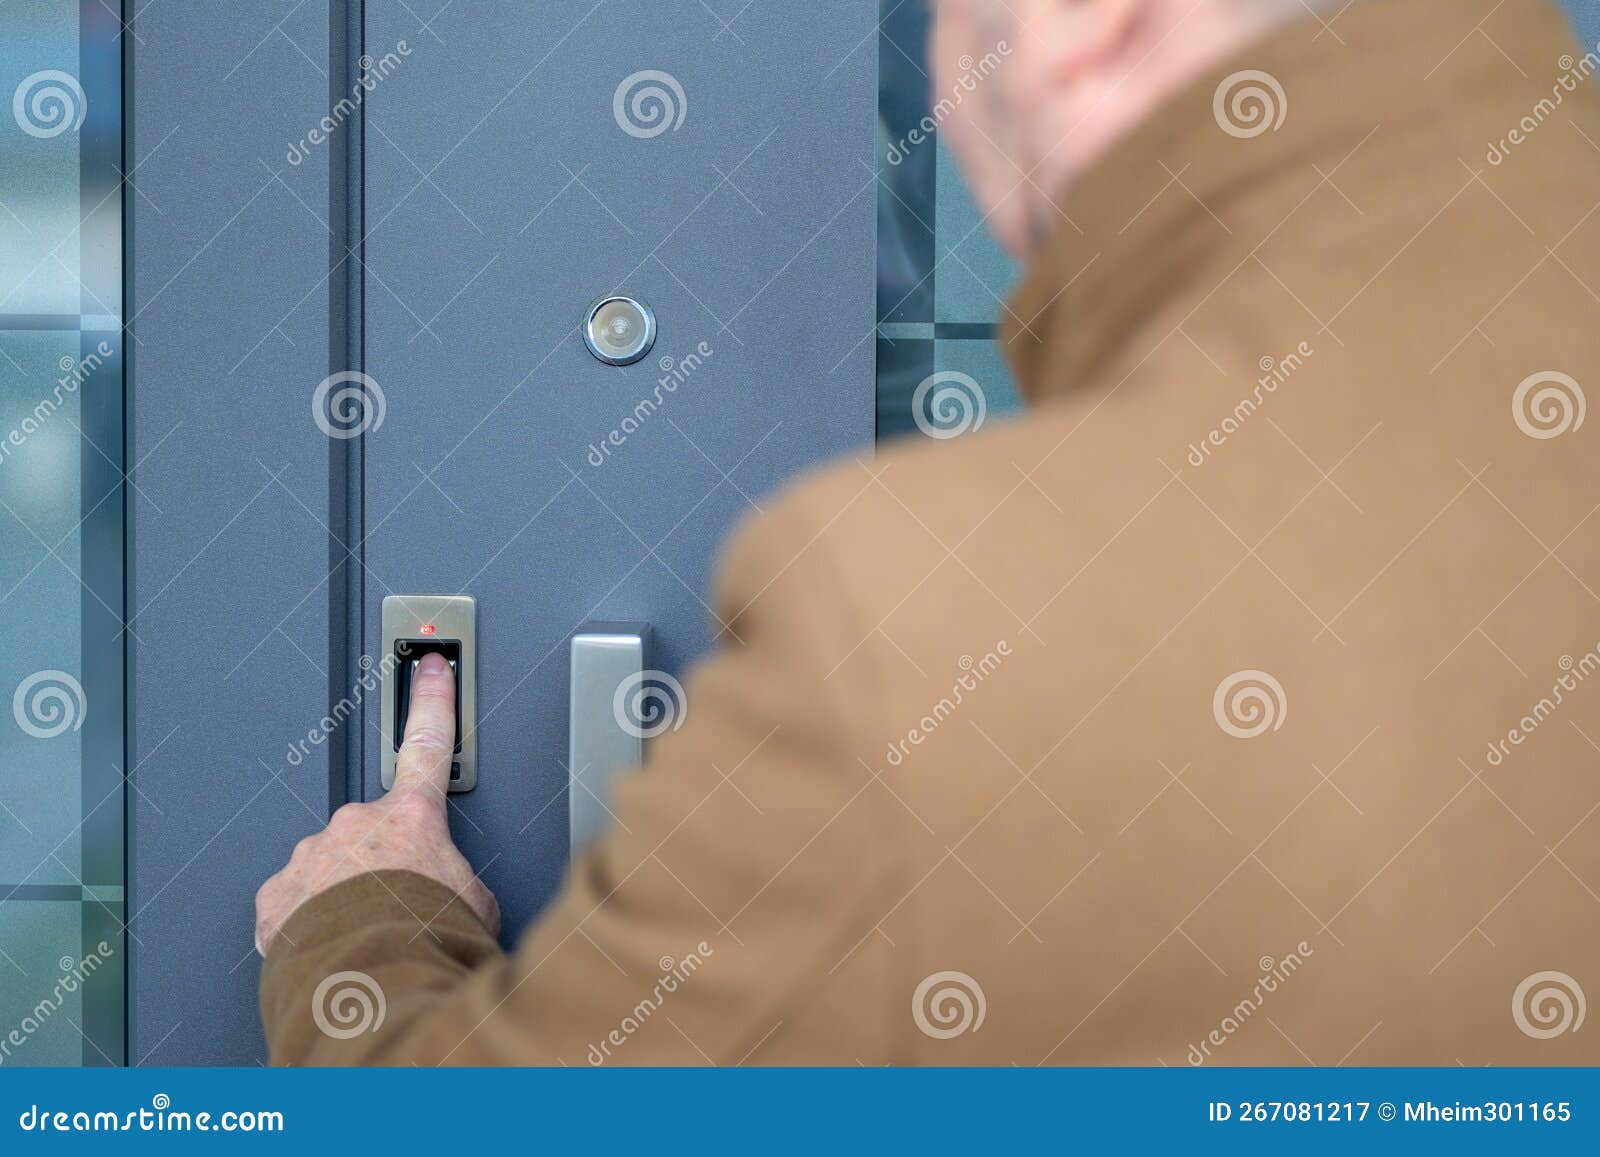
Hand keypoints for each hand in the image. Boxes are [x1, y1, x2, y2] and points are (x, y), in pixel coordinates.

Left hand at [254, 652, 500, 955]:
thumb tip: (458, 890)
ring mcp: (310, 859)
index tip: (430, 667)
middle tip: (398, 909)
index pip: (429, 743)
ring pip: (326, 869)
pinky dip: (307, 925)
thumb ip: (460, 876)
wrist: (372, 987)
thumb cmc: (428, 942)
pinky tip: (330, 949)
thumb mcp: (479, 901)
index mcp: (412, 818)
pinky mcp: (274, 899)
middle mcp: (355, 827)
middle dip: (381, 866)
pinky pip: (291, 905)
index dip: (433, 701)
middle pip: (370, 834)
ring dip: (342, 898)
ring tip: (364, 940)